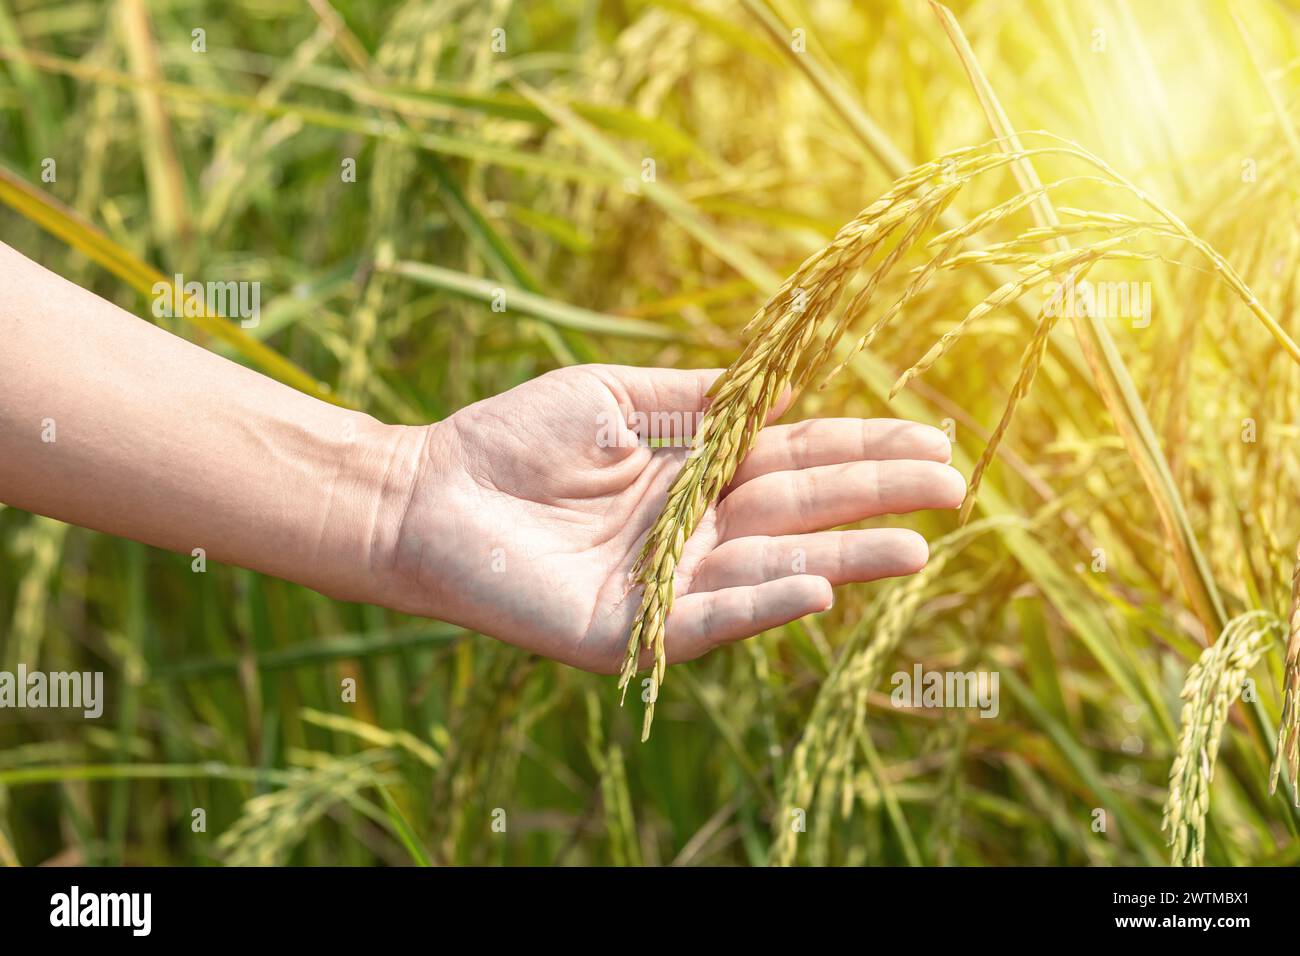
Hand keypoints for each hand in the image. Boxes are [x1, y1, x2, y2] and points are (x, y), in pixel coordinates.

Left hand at [380, 364, 964, 673]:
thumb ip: (696, 402)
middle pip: (801, 511)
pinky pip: (703, 620)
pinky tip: (817, 586)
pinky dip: (759, 604)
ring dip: (844, 559)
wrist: (428, 492)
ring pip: (769, 569)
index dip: (861, 448)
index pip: (795, 458)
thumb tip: (779, 390)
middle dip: (876, 499)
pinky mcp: (625, 629)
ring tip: (917, 550)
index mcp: (695, 475)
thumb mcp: (618, 400)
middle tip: (954, 487)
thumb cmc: (515, 439)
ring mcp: (666, 584)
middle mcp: (694, 533)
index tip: (929, 436)